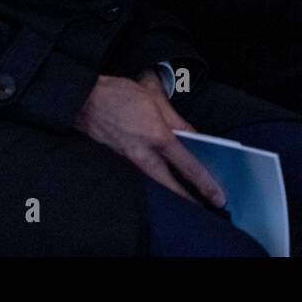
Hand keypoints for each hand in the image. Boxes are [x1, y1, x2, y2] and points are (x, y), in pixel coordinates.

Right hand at [74, 74, 224, 208]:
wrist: (84, 100)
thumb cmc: (120, 95)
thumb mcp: (154, 100)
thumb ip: (176, 121)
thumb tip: (193, 137)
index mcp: (157, 136)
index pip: (187, 165)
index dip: (204, 182)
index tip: (217, 196)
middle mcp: (144, 153)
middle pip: (171, 184)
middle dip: (190, 198)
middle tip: (207, 207)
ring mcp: (130, 159)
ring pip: (157, 181)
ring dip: (175, 190)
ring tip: (191, 196)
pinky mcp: (120, 159)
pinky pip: (144, 173)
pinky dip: (158, 179)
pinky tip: (167, 178)